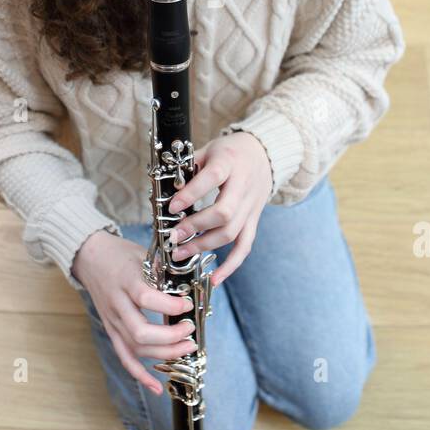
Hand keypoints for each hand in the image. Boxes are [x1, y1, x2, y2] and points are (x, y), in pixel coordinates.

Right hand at [72, 231, 196, 396]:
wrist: (88, 256)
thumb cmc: (120, 254)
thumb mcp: (142, 253)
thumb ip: (163, 269)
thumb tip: (189, 283)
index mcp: (125, 280)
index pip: (146, 298)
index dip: (169, 305)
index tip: (187, 303)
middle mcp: (117, 304)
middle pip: (140, 332)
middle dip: (170, 338)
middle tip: (190, 330)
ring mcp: (112, 320)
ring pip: (135, 348)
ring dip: (163, 354)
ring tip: (187, 348)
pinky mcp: (111, 330)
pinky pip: (124, 357)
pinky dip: (140, 375)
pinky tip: (157, 387)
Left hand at [166, 132, 272, 287]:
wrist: (265, 153)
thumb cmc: (230, 151)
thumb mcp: (209, 149)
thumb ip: (188, 166)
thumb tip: (164, 185)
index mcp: (229, 162)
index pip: (212, 178)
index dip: (191, 194)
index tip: (171, 206)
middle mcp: (244, 186)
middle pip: (224, 213)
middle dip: (196, 227)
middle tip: (173, 237)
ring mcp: (251, 206)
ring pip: (232, 233)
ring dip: (205, 247)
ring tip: (180, 254)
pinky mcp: (254, 220)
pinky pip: (245, 246)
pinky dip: (231, 265)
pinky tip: (215, 279)